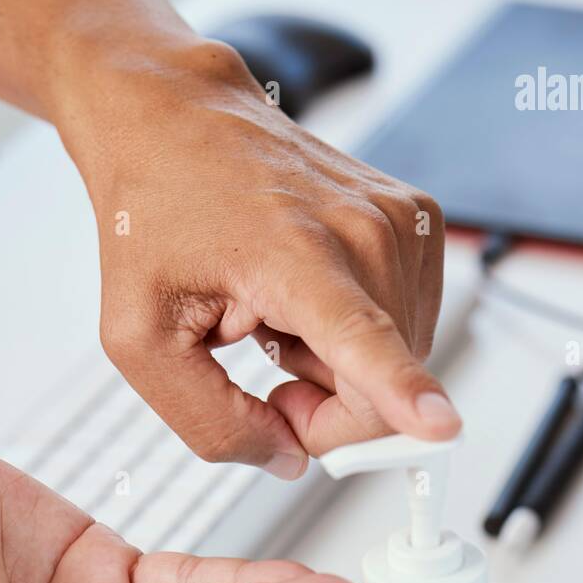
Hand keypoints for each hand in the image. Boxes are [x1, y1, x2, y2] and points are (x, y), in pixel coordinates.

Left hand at [57, 37, 459, 478]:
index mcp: (293, 254)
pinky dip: (353, 335)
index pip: (362, 338)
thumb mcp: (141, 340)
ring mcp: (402, 223)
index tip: (441, 426)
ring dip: (335, 368)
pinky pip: (403, 331)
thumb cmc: (157, 216)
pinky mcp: (419, 223)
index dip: (403, 393)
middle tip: (264, 362)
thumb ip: (209, 420)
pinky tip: (306, 299)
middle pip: (379, 392)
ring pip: (398, 365)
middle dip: (323, 409)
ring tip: (279, 314)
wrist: (178, 123)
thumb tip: (285, 459)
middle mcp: (366, 232)